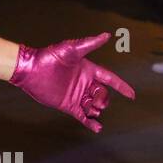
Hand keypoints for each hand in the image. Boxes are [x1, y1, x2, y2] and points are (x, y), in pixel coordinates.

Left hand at [8, 33, 134, 131]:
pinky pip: (82, 116)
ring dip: (97, 110)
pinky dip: (90, 123)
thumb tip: (106, 35)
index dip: (121, 86)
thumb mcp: (72, 49)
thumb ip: (90, 44)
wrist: (30, 69)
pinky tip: (97, 128)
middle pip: (103, 94)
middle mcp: (84, 83)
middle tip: (96, 101)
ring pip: (94, 106)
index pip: (110, 79)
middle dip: (104, 99)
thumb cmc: (49, 56)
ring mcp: (76, 95)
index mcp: (88, 70)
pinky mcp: (67, 105)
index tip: (132, 94)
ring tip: (92, 109)